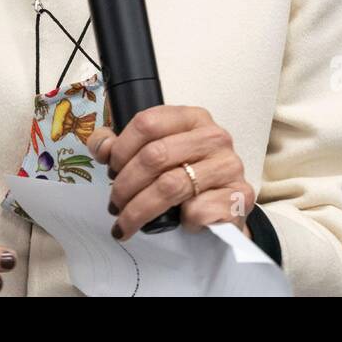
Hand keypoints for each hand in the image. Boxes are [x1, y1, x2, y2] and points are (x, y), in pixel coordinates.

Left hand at [88, 106, 254, 241]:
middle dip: (125, 185)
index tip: (111, 171)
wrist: (223, 206)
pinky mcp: (240, 196)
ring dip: (140, 210)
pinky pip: (199, 209)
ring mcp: (229, 165)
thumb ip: (121, 145)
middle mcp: (214, 137)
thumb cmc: (187, 175)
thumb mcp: (155, 152)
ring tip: (126, 223)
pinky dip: (182, 221)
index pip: (146, 123)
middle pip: (155, 156)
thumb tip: (101, 146)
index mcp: (192, 117)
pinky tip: (176, 224)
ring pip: (171, 186)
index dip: (121, 150)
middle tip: (114, 205)